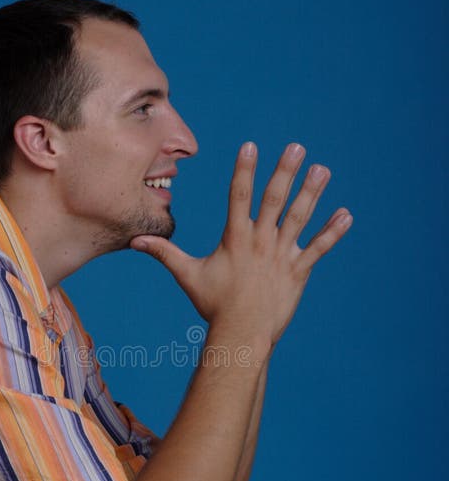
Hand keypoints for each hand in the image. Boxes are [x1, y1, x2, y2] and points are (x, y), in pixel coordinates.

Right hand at [130, 142, 352, 349]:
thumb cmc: (214, 304)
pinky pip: (318, 249)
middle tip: (297, 148)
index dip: (244, 171)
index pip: (239, 197)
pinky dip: (333, 232)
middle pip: (274, 200)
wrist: (242, 334)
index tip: (250, 146)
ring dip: (312, 193)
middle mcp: (260, 242)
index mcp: (236, 239)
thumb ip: (164, 253)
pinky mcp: (298, 272)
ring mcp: (281, 256)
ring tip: (323, 170)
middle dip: (285, 172)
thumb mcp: (187, 275)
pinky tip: (346, 215)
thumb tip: (134, 242)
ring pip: (299, 219)